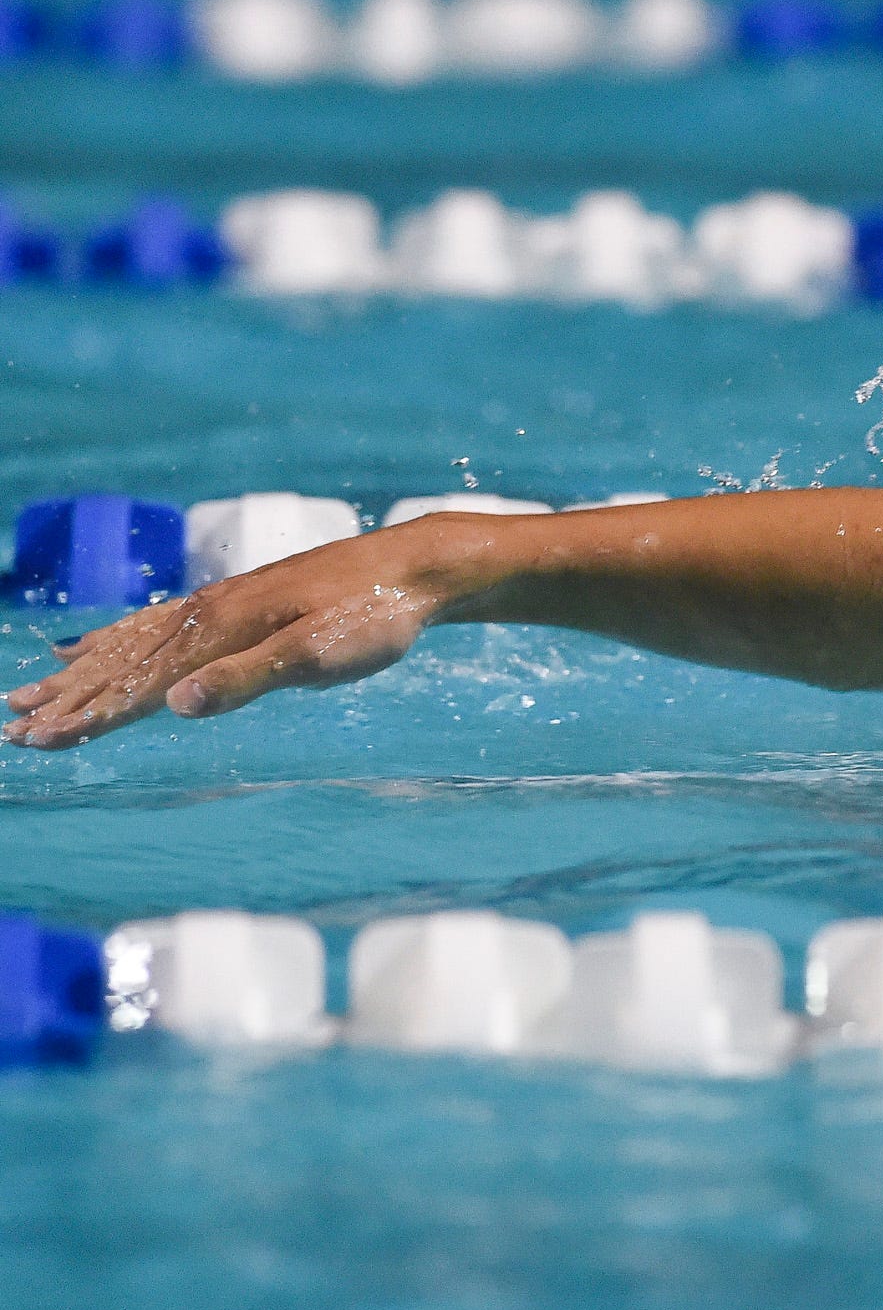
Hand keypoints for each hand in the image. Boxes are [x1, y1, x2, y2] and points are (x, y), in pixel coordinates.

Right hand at [3, 522, 481, 749]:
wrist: (416, 566)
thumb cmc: (375, 615)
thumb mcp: (320, 656)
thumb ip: (248, 679)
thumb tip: (175, 704)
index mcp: (220, 630)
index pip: (139, 683)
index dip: (88, 716)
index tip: (38, 743)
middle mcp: (208, 611)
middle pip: (122, 661)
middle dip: (67, 696)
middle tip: (11, 728)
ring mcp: (221, 602)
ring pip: (133, 639)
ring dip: (82, 668)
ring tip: (32, 688)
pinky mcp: (239, 600)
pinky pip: (159, 620)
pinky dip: (117, 635)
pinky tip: (94, 641)